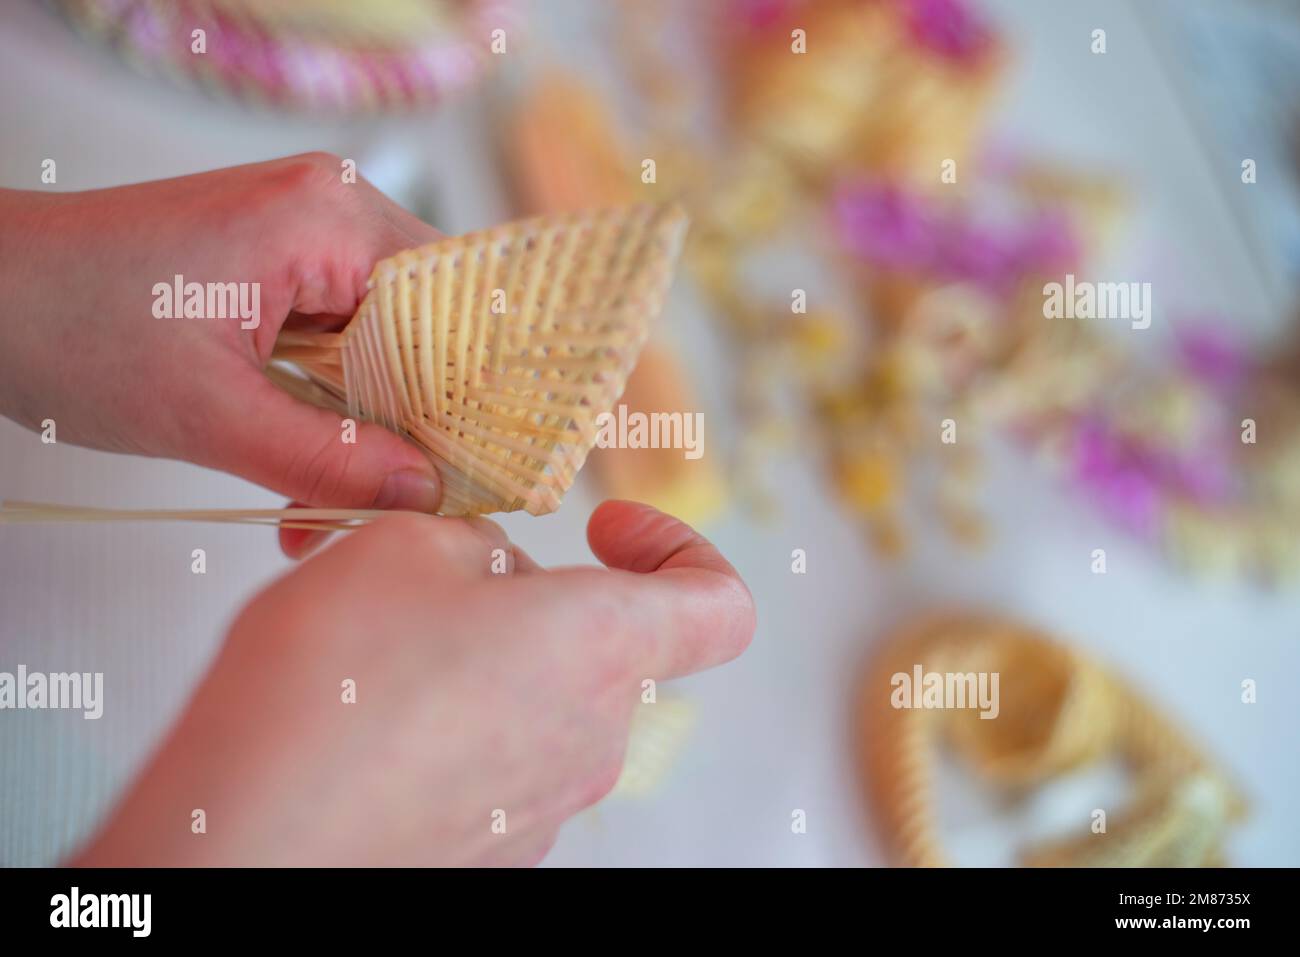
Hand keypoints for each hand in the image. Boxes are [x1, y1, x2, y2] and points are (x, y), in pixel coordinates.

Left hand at [0, 153, 443, 521]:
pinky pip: (348, 339)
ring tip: (331, 507)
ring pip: (392, 344)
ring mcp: (309, 229)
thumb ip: (327, 460)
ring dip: (371, 429)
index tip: (464, 478)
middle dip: (413, 428)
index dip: (468, 398)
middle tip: (390, 510)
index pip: (456, 311)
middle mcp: (332, 207)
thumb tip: (423, 492)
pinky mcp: (284, 258)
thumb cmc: (68, 324)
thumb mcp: (208, 415)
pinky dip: (337, 407)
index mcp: (328, 218)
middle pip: (432, 328)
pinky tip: (308, 470)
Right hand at [71, 501, 755, 865]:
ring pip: (540, 705)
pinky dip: (451, 727)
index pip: (722, 607)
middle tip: (434, 577)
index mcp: (602, 646)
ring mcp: (544, 806)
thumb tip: (492, 572)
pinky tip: (366, 717)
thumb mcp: (403, 545)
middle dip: (531, 598)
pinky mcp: (489, 849)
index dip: (683, 551)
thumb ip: (475, 543)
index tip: (607, 528)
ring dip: (482, 661)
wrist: (252, 842)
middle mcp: (593, 737)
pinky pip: (493, 764)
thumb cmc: (329, 687)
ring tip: (378, 647)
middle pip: (603, 647)